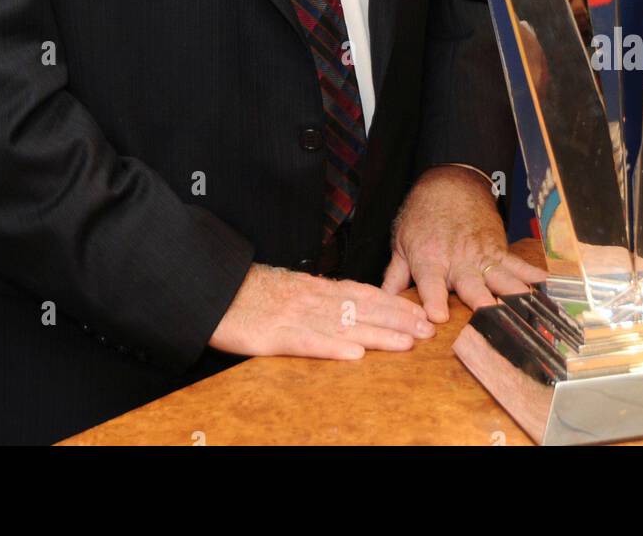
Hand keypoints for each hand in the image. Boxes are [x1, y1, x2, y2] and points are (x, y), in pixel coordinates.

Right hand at [207, 262, 435, 359]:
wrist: (214, 288)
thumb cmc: (250, 292)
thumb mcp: (289, 290)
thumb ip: (317, 299)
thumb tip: (346, 309)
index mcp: (316, 289)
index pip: (363, 294)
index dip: (394, 303)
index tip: (420, 311)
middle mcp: (312, 300)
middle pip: (362, 308)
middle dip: (398, 319)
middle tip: (428, 329)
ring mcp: (295, 317)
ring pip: (344, 325)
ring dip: (378, 334)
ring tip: (407, 343)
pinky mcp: (274, 335)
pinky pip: (308, 342)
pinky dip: (332, 348)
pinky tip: (355, 355)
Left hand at [382, 165, 545, 322]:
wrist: (450, 182)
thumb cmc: (422, 215)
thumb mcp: (401, 242)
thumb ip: (394, 277)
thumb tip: (382, 304)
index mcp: (429, 258)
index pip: (430, 283)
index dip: (433, 299)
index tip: (438, 317)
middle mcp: (458, 260)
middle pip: (471, 286)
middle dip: (481, 304)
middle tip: (490, 318)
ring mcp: (481, 256)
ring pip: (500, 279)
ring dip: (512, 297)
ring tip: (526, 314)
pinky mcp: (498, 250)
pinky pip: (517, 266)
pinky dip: (532, 276)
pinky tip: (547, 287)